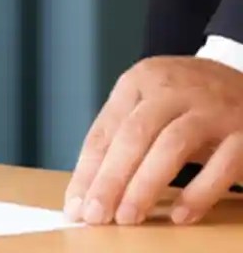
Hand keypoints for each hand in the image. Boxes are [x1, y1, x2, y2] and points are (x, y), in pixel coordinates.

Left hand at [64, 56, 242, 225]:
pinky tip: (180, 215)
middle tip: (95, 215)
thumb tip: (89, 188)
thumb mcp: (156, 104)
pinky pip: (220, 165)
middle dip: (110, 180)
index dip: (87, 170)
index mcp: (142, 79)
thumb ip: (125, 136)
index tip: (75, 204)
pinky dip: (198, 193)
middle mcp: (175, 88)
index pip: (106, 129)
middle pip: (133, 135)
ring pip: (171, 146)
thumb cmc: (194, 103)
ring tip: (128, 218)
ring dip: (145, 186)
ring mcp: (213, 108)